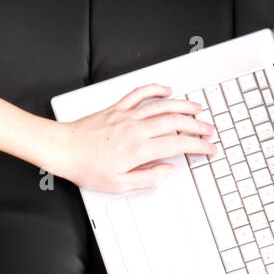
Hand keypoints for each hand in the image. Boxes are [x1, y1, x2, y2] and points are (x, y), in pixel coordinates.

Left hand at [49, 83, 216, 193]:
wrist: (63, 149)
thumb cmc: (86, 167)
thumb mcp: (118, 184)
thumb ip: (147, 178)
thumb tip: (168, 172)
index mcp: (139, 149)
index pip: (178, 144)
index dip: (198, 146)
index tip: (209, 149)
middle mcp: (136, 129)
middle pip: (176, 122)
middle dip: (198, 126)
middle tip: (210, 130)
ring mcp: (127, 115)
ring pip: (163, 105)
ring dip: (184, 106)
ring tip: (198, 110)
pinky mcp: (117, 108)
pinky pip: (140, 93)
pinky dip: (156, 89)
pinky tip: (167, 90)